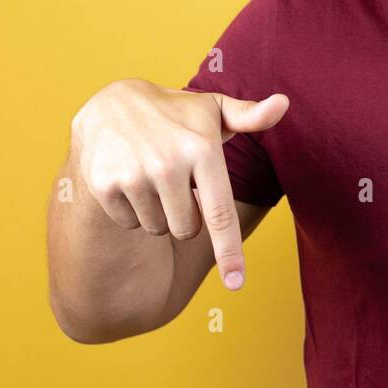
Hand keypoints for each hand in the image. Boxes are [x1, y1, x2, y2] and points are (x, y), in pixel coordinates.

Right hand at [70, 79, 288, 288]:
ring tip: (151, 174)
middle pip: (187, 229)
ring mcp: (133, 175)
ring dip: (159, 212)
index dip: (229, 253)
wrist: (110, 103)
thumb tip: (284, 103)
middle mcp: (168, 164)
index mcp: (203, 150)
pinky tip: (128, 177)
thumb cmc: (176, 113)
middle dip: (186, 215)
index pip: (219, 214)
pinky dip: (133, 210)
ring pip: (158, 229)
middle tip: (176, 180)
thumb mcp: (213, 111)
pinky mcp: (103, 184)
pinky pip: (130, 223)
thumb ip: (250, 116)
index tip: (236, 283)